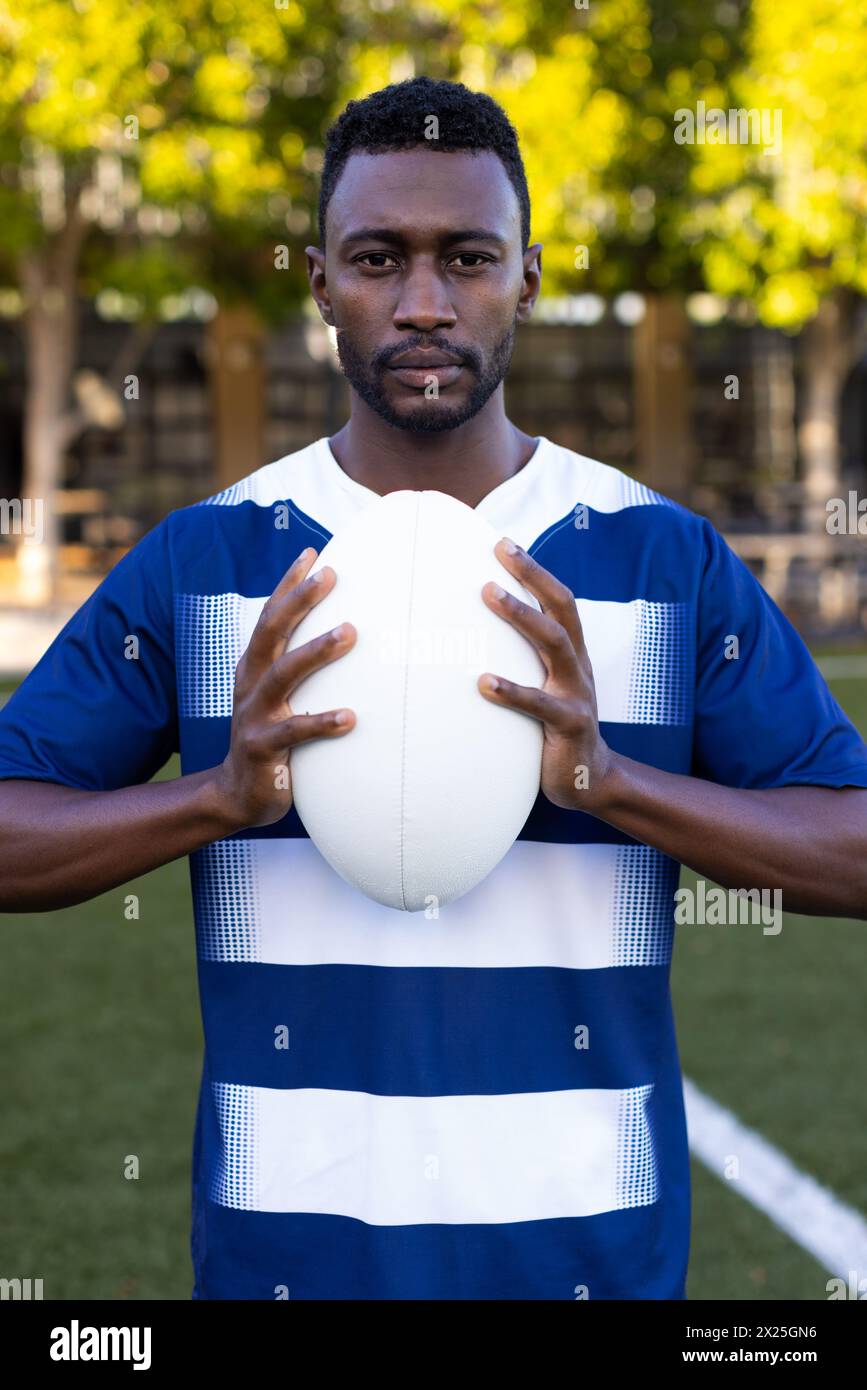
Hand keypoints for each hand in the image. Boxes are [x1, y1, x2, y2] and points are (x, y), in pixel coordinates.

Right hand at [213, 547, 356, 830]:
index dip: (288, 584)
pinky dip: (321, 722)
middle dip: (298, 600)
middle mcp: (250, 685)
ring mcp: (253, 716)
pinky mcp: (262, 750)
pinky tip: (351, 718)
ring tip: (350, 632)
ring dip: (316, 651)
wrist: (239, 794)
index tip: (314, 552)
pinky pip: (293, 733)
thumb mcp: (282, 697)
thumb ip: (303, 669)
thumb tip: (349, 634)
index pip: (270, 616)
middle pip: (270, 632)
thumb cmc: (274, 739)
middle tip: (331, 575)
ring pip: (282, 675)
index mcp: (254, 668)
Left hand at [477, 538, 615, 812]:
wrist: (587, 779)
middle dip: (533, 576)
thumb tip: (471, 635)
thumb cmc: (552, 727)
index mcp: (572, 654)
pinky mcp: (571, 725)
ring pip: (555, 644)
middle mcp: (578, 666)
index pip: (558, 600)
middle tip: (499, 553)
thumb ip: (522, 660)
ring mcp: (577, 694)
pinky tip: (483, 683)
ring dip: (522, 615)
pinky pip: (540, 705)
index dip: (534, 570)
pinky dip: (512, 691)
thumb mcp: (543, 686)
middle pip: (561, 609)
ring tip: (489, 593)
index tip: (503, 542)